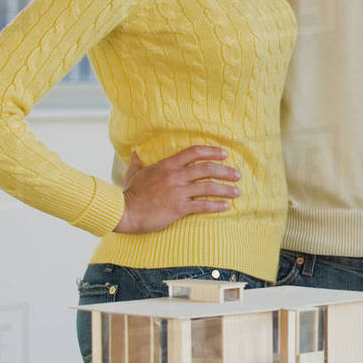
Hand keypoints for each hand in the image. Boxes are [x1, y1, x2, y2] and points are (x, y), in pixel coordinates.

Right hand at [114, 146, 239, 233]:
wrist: (124, 211)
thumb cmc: (129, 193)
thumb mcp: (134, 173)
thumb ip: (138, 163)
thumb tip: (134, 153)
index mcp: (167, 165)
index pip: (194, 152)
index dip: (212, 151)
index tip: (225, 154)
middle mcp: (176, 175)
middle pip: (208, 168)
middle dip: (226, 171)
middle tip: (237, 175)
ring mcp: (178, 191)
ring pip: (209, 186)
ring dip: (226, 189)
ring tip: (237, 192)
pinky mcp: (179, 208)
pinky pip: (203, 205)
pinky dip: (217, 205)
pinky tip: (226, 206)